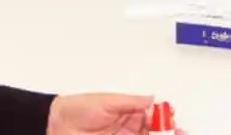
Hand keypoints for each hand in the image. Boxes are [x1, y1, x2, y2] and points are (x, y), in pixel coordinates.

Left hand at [47, 93, 178, 134]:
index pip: (153, 117)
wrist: (54, 126)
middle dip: (167, 131)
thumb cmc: (77, 109)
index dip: (164, 118)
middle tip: (176, 132)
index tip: (172, 119)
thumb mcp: (107, 101)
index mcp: (128, 113)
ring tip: (171, 134)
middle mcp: (128, 129)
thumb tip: (153, 99)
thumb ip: (132, 102)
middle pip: (153, 132)